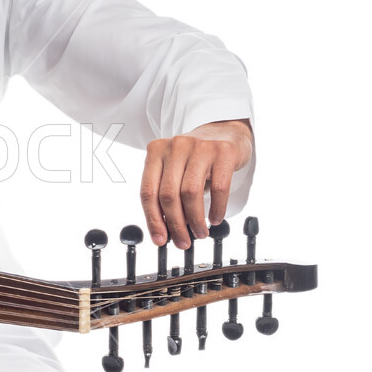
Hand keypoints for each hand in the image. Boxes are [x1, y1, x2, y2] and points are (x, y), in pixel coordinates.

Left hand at [140, 119, 252, 248]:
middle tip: (183, 241)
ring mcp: (199, 147)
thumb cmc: (195, 156)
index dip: (153, 220)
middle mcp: (175, 147)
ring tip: (200, 233)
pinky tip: (215, 218)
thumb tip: (166, 230)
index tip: (160, 239)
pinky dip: (217, 209)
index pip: (148, 192)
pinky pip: (219, 188)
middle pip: (169, 195)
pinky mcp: (222, 152)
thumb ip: (166, 193)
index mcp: (156, 151)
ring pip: (191, 193)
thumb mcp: (175, 169)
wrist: (224, 130)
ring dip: (195, 220)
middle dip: (176, 225)